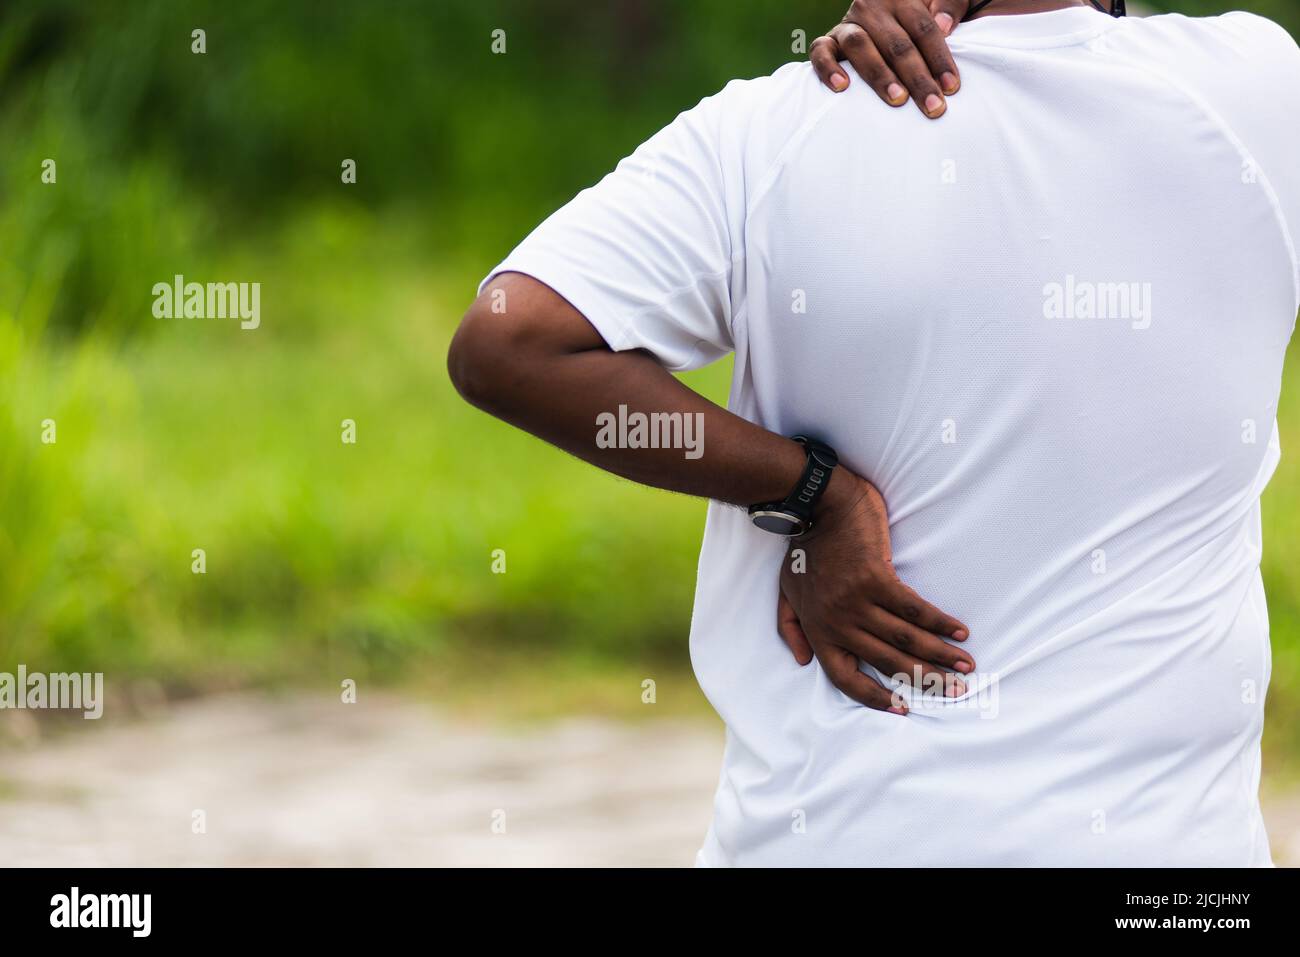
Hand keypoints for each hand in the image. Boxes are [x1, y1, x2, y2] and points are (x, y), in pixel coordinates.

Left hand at [777, 469, 972, 711]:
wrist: (813, 505)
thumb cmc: (801, 548)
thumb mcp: (785, 592)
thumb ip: (790, 628)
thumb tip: (804, 660)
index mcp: (818, 630)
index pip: (846, 678)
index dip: (874, 697)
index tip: (902, 707)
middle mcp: (838, 623)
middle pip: (887, 662)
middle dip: (924, 680)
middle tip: (953, 691)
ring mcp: (857, 602)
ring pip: (905, 638)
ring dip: (940, 655)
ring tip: (965, 666)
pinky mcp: (876, 578)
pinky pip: (914, 609)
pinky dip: (940, 622)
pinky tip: (959, 630)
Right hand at [809, 0, 970, 117]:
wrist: (886, 21)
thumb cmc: (919, 23)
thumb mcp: (942, 5)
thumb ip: (951, 5)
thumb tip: (944, 25)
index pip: (924, 28)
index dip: (939, 58)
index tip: (951, 88)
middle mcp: (872, 6)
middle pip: (896, 43)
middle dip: (917, 77)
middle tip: (932, 106)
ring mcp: (848, 24)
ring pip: (861, 46)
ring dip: (880, 75)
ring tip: (897, 98)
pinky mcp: (828, 40)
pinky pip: (820, 51)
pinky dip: (828, 67)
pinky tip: (842, 87)